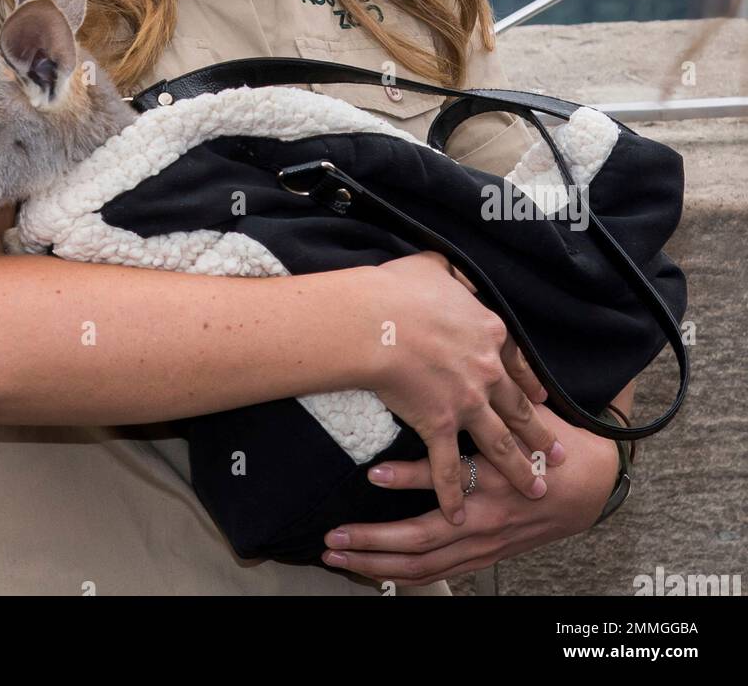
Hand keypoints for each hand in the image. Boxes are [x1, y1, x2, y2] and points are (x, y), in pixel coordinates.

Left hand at [320, 407, 621, 586]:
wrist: (594, 485)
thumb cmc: (550, 440)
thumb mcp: (524, 410)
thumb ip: (488, 390)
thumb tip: (443, 353)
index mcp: (494, 475)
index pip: (446, 479)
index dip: (409, 478)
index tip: (372, 473)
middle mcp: (486, 516)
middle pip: (422, 538)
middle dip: (373, 541)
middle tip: (333, 537)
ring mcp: (484, 542)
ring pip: (423, 562)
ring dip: (376, 563)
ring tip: (336, 556)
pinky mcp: (484, 555)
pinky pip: (437, 572)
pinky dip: (402, 574)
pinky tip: (370, 572)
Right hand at [361, 251, 566, 526]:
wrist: (377, 321)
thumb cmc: (399, 289)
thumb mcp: (435, 266)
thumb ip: (451, 274)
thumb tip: (448, 267)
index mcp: (489, 333)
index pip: (518, 362)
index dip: (530, 382)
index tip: (542, 396)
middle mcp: (486, 371)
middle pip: (519, 408)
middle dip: (542, 434)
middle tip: (562, 455)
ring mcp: (466, 402)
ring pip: (500, 443)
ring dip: (519, 469)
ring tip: (536, 489)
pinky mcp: (438, 424)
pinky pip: (448, 467)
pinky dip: (453, 493)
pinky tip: (458, 514)